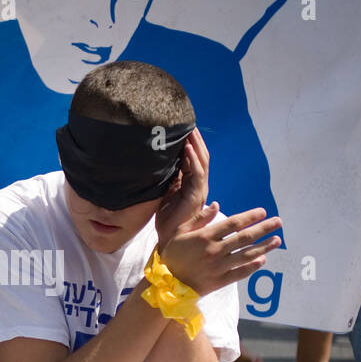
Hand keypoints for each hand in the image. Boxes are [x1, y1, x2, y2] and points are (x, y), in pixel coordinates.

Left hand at [155, 128, 210, 247]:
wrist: (169, 240)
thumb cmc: (166, 219)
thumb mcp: (164, 194)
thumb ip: (167, 178)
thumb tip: (158, 161)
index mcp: (191, 183)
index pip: (194, 157)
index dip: (191, 142)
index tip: (184, 126)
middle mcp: (198, 185)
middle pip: (201, 156)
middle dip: (195, 138)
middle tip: (188, 121)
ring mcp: (199, 190)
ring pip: (201, 162)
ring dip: (196, 144)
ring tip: (190, 129)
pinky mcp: (195, 197)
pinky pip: (197, 174)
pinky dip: (193, 160)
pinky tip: (188, 148)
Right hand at [159, 207, 281, 295]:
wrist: (167, 284)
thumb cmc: (172, 255)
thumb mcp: (179, 232)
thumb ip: (198, 218)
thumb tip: (217, 205)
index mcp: (205, 236)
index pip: (233, 223)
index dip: (250, 217)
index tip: (263, 212)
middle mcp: (214, 250)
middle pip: (245, 238)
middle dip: (264, 229)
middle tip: (278, 222)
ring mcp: (219, 267)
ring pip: (246, 255)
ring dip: (264, 247)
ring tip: (277, 241)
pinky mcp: (220, 281)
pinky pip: (240, 273)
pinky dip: (253, 267)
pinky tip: (263, 260)